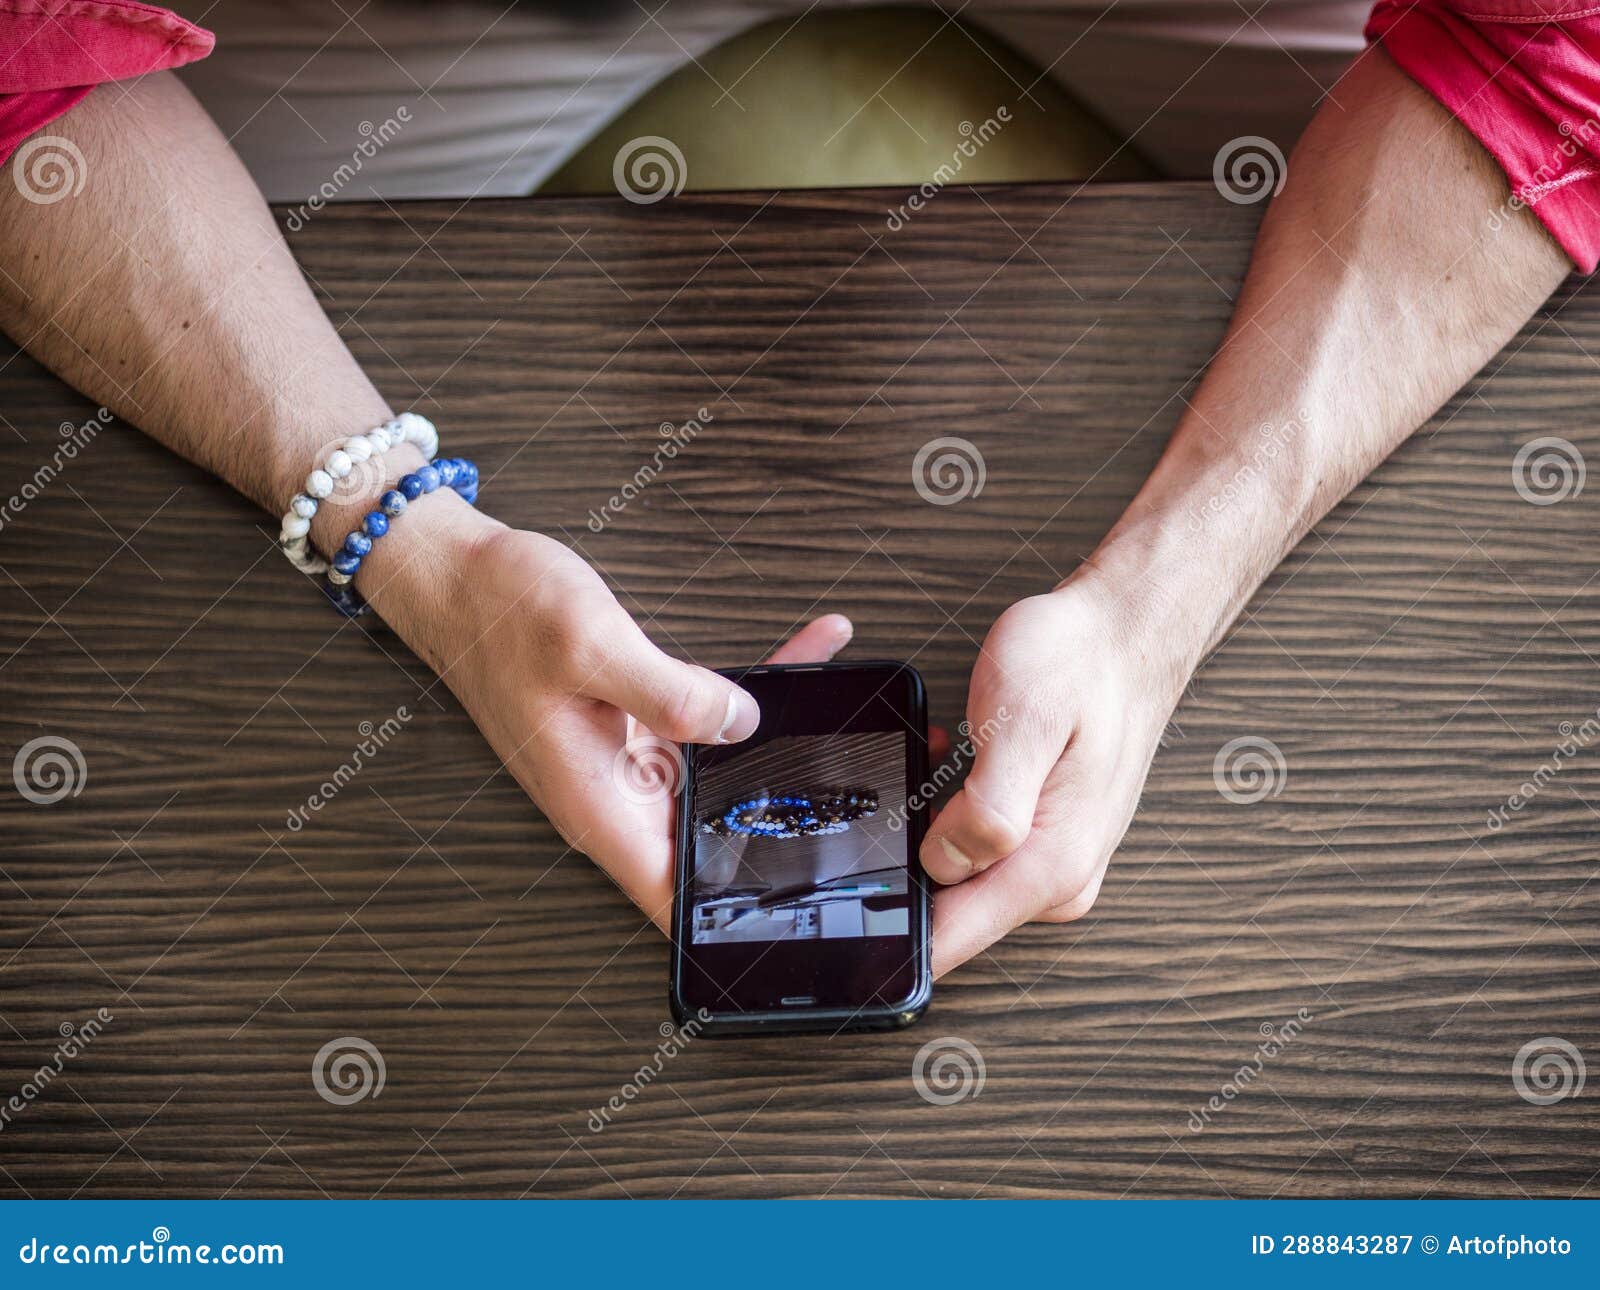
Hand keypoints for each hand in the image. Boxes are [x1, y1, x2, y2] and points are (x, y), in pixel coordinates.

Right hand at [374, 498, 850, 930]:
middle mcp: (617, 794)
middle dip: (785, 822)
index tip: (800, 915)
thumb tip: (742, 722)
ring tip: (850, 707)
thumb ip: (670, 692)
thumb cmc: (500, 613)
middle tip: (860, 797)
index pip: (673, 897)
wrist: (454, 574)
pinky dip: (753, 694)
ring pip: (723, 773)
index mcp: (599, 804)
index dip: (730, 923)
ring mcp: (629, 759)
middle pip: (715, 834)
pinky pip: (708, 723)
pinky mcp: (638, 722)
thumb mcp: (590, 646)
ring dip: (782, 745)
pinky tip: (807, 653)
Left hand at [921, 580, 1184, 976]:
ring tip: (944, 767)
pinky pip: (979, 855)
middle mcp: (1059, 880)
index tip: (852, 905)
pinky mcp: (1048, 845)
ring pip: (959, 880)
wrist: (1126, 636)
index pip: (952, 939)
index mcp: (1051, 863)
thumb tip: (944, 864)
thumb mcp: (1023, 720)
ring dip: (932, 833)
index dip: (894, 931)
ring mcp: (1056, 864)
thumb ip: (987, 808)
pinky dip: (953, 818)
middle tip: (914, 789)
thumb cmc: (1079, 664)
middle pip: (950, 912)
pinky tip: (957, 775)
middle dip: (909, 865)